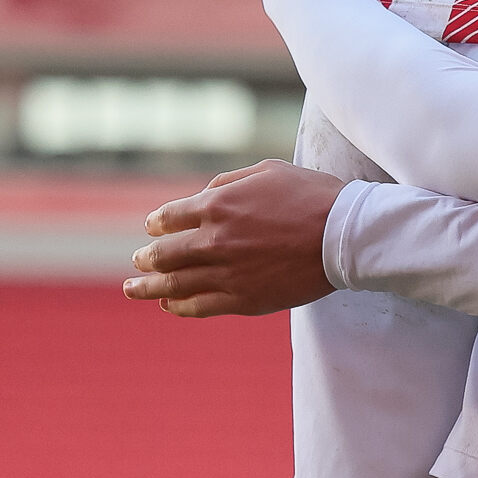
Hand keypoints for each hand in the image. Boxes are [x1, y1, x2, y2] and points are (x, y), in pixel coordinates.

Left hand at [125, 160, 347, 316]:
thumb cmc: (312, 196)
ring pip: (173, 283)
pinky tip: (168, 304)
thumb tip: (204, 193)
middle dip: (146, 258)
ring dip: (147, 286)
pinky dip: (178, 306)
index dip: (156, 224)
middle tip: (138, 260)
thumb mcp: (269, 170)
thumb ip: (229, 181)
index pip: (169, 217)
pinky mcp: (242, 299)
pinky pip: (198, 306)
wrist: (344, 235)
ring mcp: (225, 272)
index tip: (153, 229)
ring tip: (133, 289)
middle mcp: (213, 240)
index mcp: (217, 204)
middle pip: (163, 254)